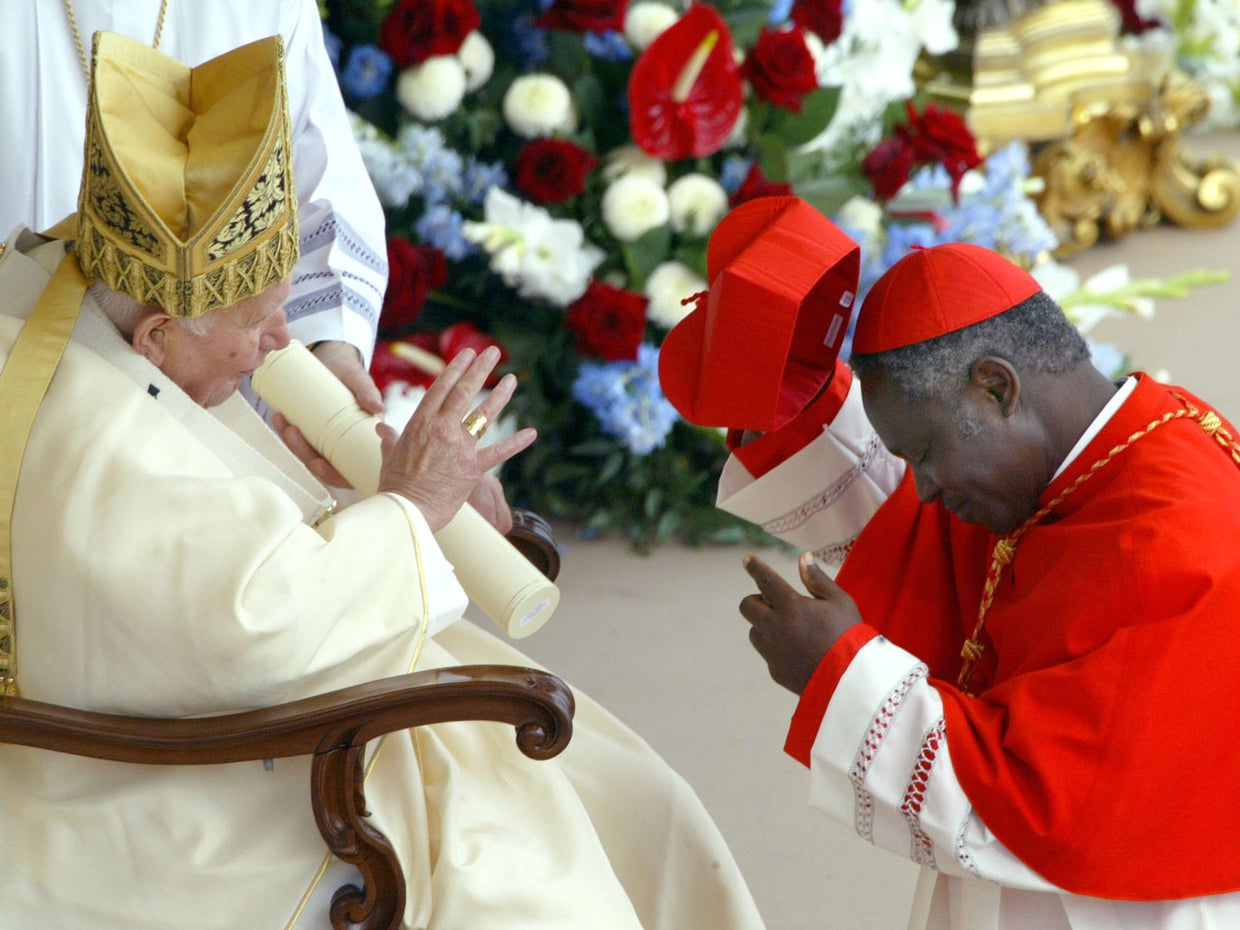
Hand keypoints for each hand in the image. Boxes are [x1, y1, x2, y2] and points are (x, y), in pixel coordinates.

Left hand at [271, 341, 383, 487]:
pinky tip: (277, 418)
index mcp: (360, 442)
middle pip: (322, 463)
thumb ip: (368, 392)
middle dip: (303, 453)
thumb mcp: (360, 379)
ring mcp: (325, 437)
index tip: (318, 464)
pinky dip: (285, 431)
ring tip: (281, 421)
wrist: (334, 356)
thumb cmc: (351, 370)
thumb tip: (378, 408)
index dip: (332, 475)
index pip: (348, 471)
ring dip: (291, 442)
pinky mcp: (310, 427)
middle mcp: (342, 444)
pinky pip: (297, 436)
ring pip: (307, 451)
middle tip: (292, 432)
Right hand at [376, 346, 535, 531]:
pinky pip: (499, 452)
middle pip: (464, 392)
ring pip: (484, 414)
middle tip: (493, 352)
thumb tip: (381, 429)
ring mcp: (459, 446)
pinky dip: (516, 443)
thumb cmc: (394, 486)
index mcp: (420, 422)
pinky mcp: (473, 468)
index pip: (442, 387)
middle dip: (480, 369)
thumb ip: (389, 439)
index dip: (456, 368)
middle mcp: (442, 428)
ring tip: (511, 379)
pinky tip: (532, 433)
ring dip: (500, 395)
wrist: (406, 511)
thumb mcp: (389, 457)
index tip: (467, 354)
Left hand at [739, 552, 860, 694]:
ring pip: (754, 630)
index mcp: (791, 607)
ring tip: (793, 629)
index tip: (747, 560)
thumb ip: (817, 579)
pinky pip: (767, 653)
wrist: (852, 681)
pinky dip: (777, 647)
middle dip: (757, 600)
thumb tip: (803, 557)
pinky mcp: (775, 670)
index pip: (766, 580)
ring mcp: (772, 651)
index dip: (755, 568)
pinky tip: (799, 651)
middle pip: (747, 606)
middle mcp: (775, 627)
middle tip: (777, 603)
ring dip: (765, 625)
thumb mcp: (839, 601)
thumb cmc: (850, 636)